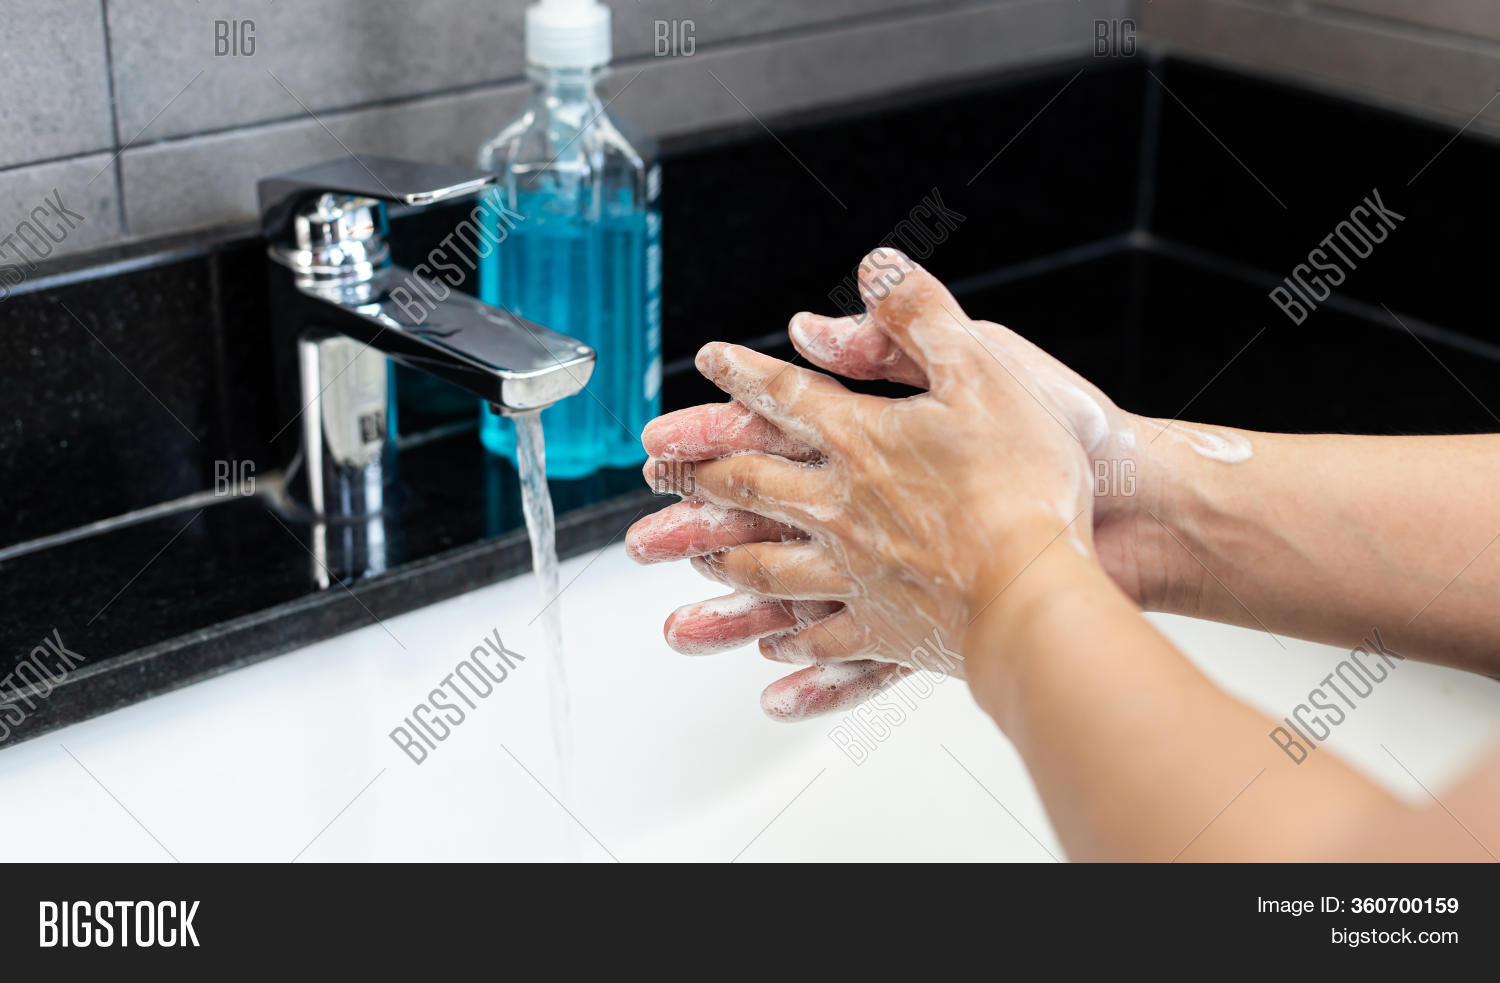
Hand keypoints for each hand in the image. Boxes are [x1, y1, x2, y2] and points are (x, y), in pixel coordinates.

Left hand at [630, 248, 1156, 717]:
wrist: (1035, 590)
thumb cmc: (1022, 483)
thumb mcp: (983, 371)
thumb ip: (921, 316)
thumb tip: (876, 266)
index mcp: (860, 440)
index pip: (784, 398)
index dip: (743, 376)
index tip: (709, 363)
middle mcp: (840, 508)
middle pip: (753, 486)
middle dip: (701, 472)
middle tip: (660, 470)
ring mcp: (854, 575)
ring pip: (767, 566)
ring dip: (725, 556)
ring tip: (697, 555)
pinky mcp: (884, 630)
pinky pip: (821, 637)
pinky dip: (790, 642)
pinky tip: (772, 647)